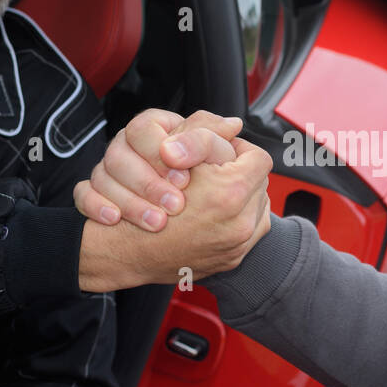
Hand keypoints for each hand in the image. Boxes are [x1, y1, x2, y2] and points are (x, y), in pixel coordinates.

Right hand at [74, 109, 240, 230]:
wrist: (156, 229)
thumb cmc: (190, 176)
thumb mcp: (207, 153)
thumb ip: (214, 137)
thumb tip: (232, 125)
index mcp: (153, 129)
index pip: (144, 127)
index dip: (164, 152)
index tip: (185, 176)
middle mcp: (127, 146)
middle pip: (120, 153)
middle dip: (150, 183)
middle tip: (176, 204)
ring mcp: (107, 172)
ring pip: (101, 174)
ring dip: (131, 200)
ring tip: (157, 223)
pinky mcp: (93, 195)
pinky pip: (82, 194)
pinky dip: (96, 206)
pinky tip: (115, 219)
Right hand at [78, 135, 273, 291]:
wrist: (127, 253)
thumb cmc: (144, 203)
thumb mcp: (173, 155)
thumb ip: (205, 136)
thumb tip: (234, 126)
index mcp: (230, 193)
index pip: (258, 157)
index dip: (238, 149)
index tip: (223, 152)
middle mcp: (240, 224)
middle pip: (259, 183)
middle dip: (239, 174)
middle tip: (217, 172)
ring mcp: (237, 246)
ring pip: (256, 207)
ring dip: (240, 197)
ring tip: (215, 193)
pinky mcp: (232, 260)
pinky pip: (248, 231)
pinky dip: (234, 219)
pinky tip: (212, 214)